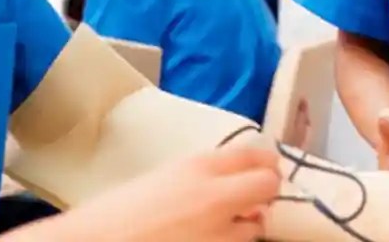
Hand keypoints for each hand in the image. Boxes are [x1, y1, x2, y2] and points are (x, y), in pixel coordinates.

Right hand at [58, 147, 281, 241]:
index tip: (267, 167)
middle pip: (269, 185)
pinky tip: (209, 239)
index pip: (256, 154)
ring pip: (257, 226)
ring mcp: (219, 232)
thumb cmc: (118, 212)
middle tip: (253, 199)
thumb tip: (232, 179)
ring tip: (221, 226)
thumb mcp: (163, 178)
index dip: (266, 161)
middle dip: (265, 191)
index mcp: (199, 166)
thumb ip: (200, 175)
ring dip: (246, 225)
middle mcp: (217, 196)